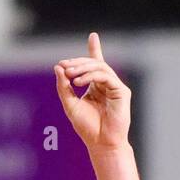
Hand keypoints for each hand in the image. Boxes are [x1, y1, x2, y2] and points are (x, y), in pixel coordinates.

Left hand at [55, 33, 130, 153]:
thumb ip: (63, 87)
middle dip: (78, 62)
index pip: (95, 64)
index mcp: (96, 87)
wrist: (101, 144)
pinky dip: (91, 76)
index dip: (95, 49)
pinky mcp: (122, 92)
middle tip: (64, 66)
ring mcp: (116, 87)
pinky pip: (106, 76)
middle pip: (94, 64)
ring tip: (70, 74)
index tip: (93, 35)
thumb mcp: (70, 104)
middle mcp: (107, 85)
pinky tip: (79, 82)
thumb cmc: (87, 128)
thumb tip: (58, 67)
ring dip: (83, 68)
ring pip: (100, 68)